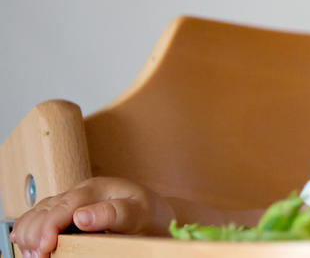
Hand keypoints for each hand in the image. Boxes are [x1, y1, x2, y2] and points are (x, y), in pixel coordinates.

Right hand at [10, 177, 173, 257]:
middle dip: (36, 234)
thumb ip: (114, 213)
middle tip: (39, 257)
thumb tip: (81, 217)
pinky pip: (39, 216)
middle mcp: (79, 192)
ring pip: (37, 213)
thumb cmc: (148, 214)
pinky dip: (29, 230)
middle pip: (45, 209)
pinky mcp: (65, 211)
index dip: (49, 227)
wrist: (153, 215)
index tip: (46, 248)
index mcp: (97, 188)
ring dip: (29, 234)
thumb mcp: (139, 213)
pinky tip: (28, 245)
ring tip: (34, 255)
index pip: (64, 205)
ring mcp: (70, 201)